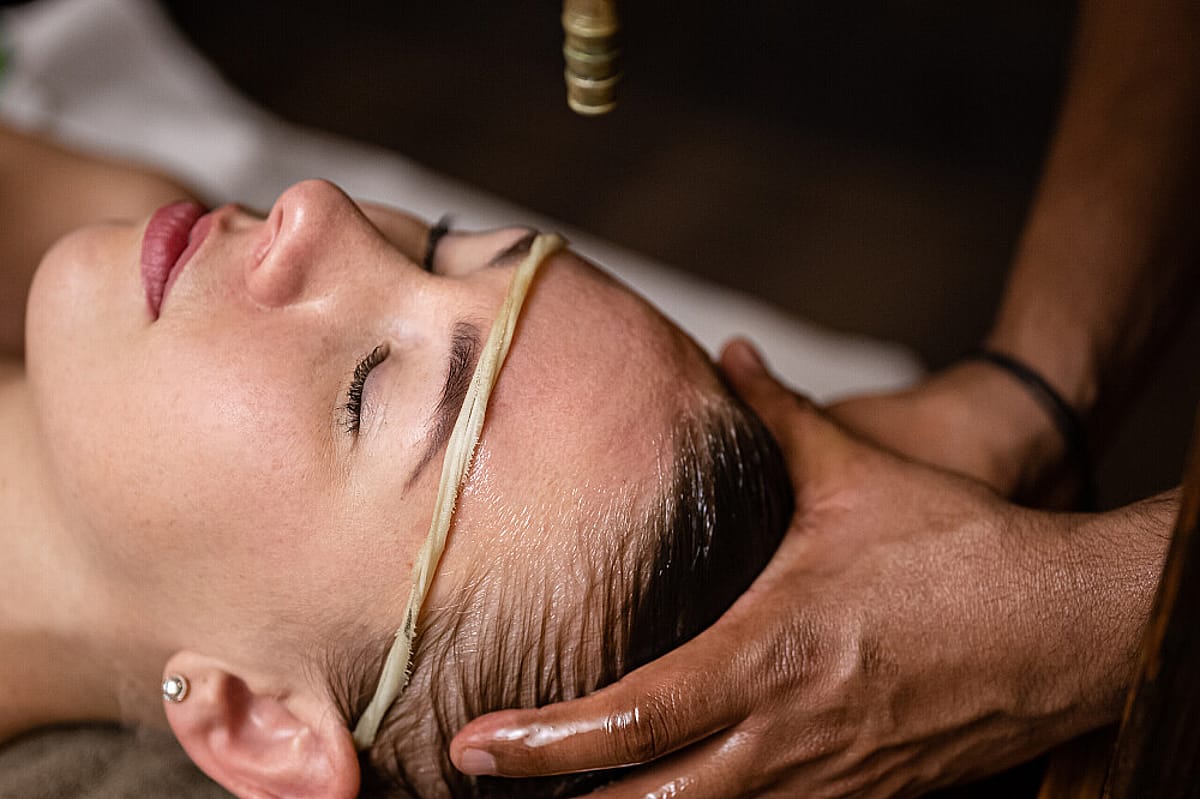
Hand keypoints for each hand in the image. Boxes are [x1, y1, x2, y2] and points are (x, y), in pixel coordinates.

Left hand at [448, 341, 1138, 797]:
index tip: (475, 744)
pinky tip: (671, 794)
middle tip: (489, 784)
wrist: (1069, 628)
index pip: (634, 718)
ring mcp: (827, 784)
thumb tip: (733, 357)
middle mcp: (788, 736)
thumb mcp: (859, 476)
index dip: (543, 741)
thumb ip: (781, 418)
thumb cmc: (961, 551)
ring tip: (564, 792)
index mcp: (769, 652)